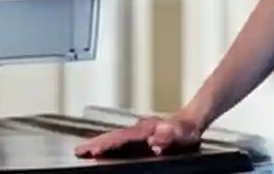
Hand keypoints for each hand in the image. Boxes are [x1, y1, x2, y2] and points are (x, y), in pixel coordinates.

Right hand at [74, 113, 203, 157]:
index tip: (92, 149)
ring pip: (116, 140)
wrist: (194, 119)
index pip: (121, 137)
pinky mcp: (142, 141)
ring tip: (85, 153)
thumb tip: (158, 136)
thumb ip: (172, 131)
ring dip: (100, 146)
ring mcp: (140, 135)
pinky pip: (122, 145)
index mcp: (147, 128)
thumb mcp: (185, 130)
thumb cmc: (189, 127)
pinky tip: (104, 154)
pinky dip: (110, 149)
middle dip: (96, 144)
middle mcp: (140, 130)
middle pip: (114, 137)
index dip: (105, 143)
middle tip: (79, 151)